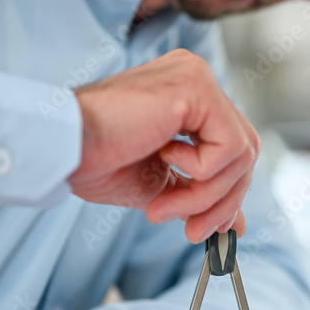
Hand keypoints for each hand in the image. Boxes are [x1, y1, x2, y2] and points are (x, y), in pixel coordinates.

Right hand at [69, 49, 258, 242]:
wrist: (64, 147)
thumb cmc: (97, 160)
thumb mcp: (161, 186)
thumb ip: (201, 196)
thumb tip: (238, 224)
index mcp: (189, 96)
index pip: (234, 148)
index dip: (227, 193)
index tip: (206, 227)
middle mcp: (198, 79)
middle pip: (245, 151)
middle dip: (222, 201)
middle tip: (194, 232)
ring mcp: (199, 78)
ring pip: (242, 152)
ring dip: (206, 195)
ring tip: (163, 207)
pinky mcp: (197, 87)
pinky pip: (230, 146)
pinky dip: (202, 173)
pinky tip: (163, 160)